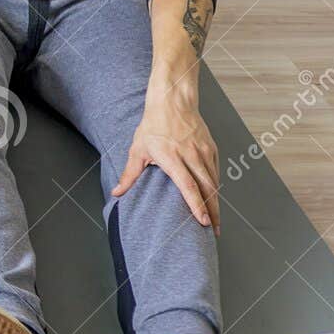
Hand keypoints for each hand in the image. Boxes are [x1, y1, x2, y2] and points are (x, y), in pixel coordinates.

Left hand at [115, 93, 219, 233]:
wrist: (173, 102)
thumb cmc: (152, 126)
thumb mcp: (137, 149)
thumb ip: (129, 174)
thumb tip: (117, 193)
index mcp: (172, 158)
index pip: (188, 186)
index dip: (196, 205)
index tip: (203, 222)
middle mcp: (191, 156)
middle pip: (207, 189)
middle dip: (212, 212)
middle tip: (214, 231)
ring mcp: (204, 152)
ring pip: (214, 182)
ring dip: (216, 203)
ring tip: (215, 221)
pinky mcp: (212, 149)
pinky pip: (216, 172)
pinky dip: (216, 188)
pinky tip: (214, 200)